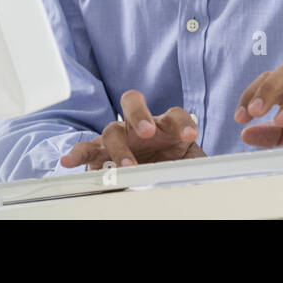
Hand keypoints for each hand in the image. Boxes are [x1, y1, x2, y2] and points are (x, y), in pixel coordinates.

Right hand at [59, 89, 206, 169]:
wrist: (148, 179)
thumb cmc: (169, 166)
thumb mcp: (187, 165)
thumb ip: (196, 164)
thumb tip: (212, 174)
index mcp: (166, 125)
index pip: (175, 113)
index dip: (182, 121)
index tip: (191, 133)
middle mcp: (140, 125)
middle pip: (135, 104)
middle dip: (141, 115)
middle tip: (149, 132)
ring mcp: (118, 137)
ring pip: (112, 129)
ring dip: (119, 146)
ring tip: (127, 166)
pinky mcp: (99, 153)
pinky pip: (86, 149)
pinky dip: (78, 153)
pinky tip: (69, 161)